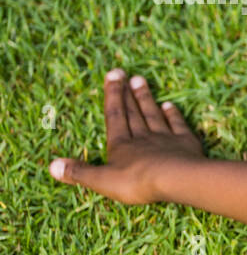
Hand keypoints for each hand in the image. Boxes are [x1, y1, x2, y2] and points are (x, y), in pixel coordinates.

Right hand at [49, 68, 205, 204]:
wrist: (178, 179)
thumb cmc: (137, 182)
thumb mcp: (102, 181)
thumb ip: (79, 172)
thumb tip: (52, 166)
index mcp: (121, 145)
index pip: (115, 115)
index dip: (112, 95)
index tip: (112, 75)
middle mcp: (143, 137)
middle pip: (133, 112)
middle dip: (126, 92)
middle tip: (123, 72)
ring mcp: (166, 138)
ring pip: (153, 114)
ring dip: (146, 98)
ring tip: (141, 80)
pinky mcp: (186, 143)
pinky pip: (178, 125)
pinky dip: (173, 115)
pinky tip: (170, 105)